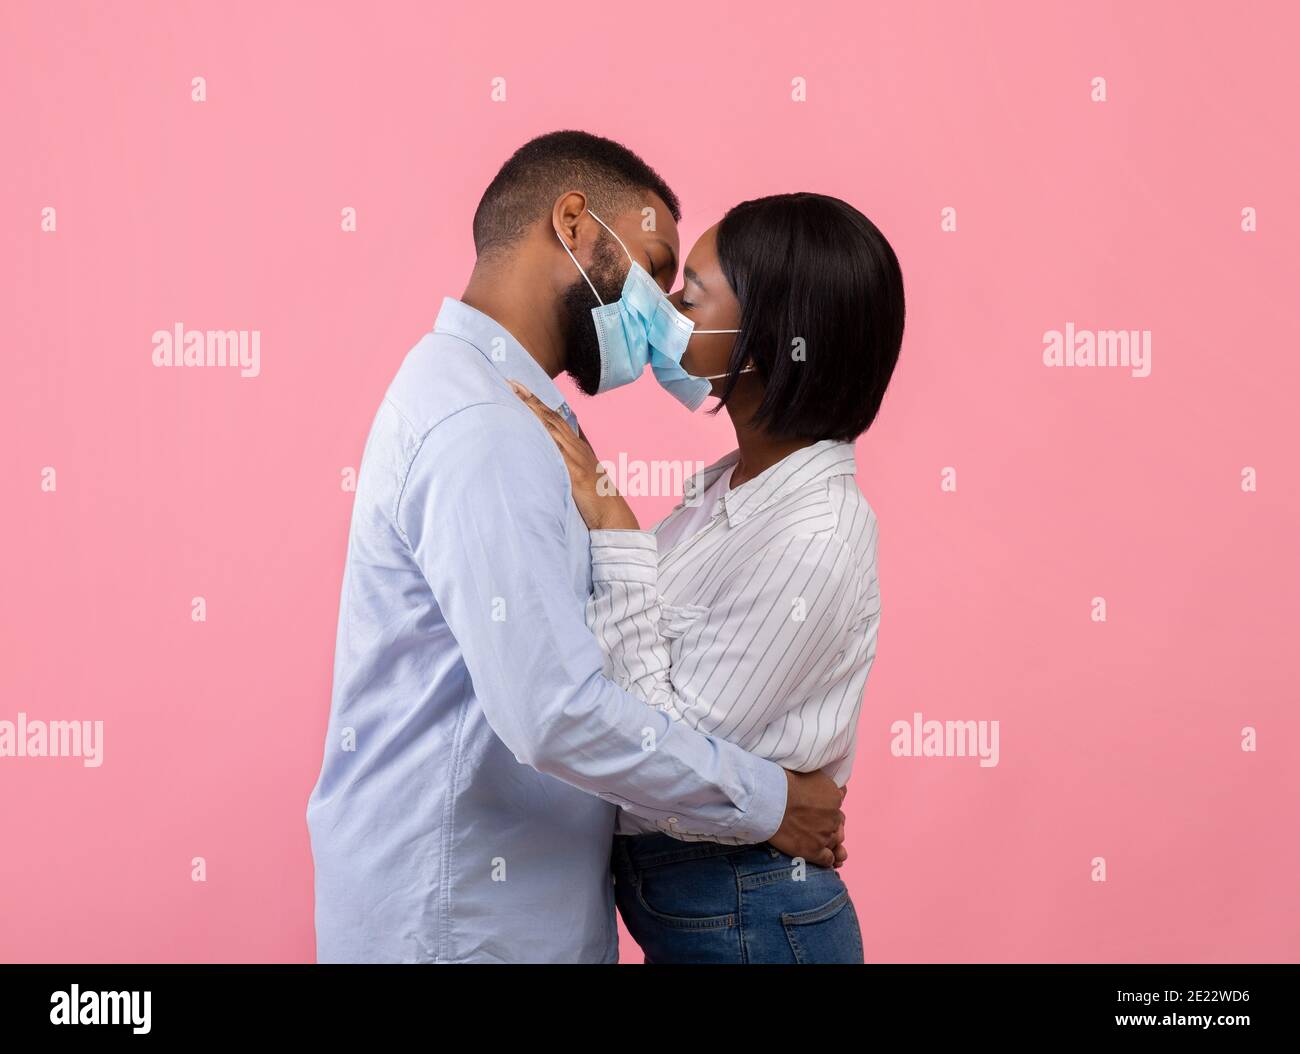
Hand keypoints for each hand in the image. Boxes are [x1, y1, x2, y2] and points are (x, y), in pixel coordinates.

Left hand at [510, 381, 639, 530]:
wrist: (613, 516)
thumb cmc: (596, 499)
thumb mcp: (582, 476)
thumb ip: (567, 464)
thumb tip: (551, 456)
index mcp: (578, 447)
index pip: (556, 418)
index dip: (539, 403)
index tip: (522, 389)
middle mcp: (577, 447)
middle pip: (552, 416)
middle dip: (531, 398)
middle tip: (513, 382)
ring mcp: (576, 458)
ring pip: (553, 427)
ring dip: (534, 409)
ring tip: (517, 394)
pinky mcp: (575, 472)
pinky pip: (557, 450)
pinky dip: (544, 435)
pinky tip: (532, 423)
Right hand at [768, 769, 846, 868]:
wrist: (769, 800)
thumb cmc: (784, 783)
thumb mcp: (810, 772)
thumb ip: (824, 782)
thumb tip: (835, 787)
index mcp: (834, 797)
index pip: (837, 805)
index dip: (828, 808)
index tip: (818, 809)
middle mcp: (834, 817)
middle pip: (836, 824)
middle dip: (827, 824)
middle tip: (813, 823)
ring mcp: (824, 836)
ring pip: (834, 842)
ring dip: (827, 842)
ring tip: (816, 840)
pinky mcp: (814, 851)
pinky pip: (827, 859)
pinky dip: (827, 859)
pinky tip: (820, 855)